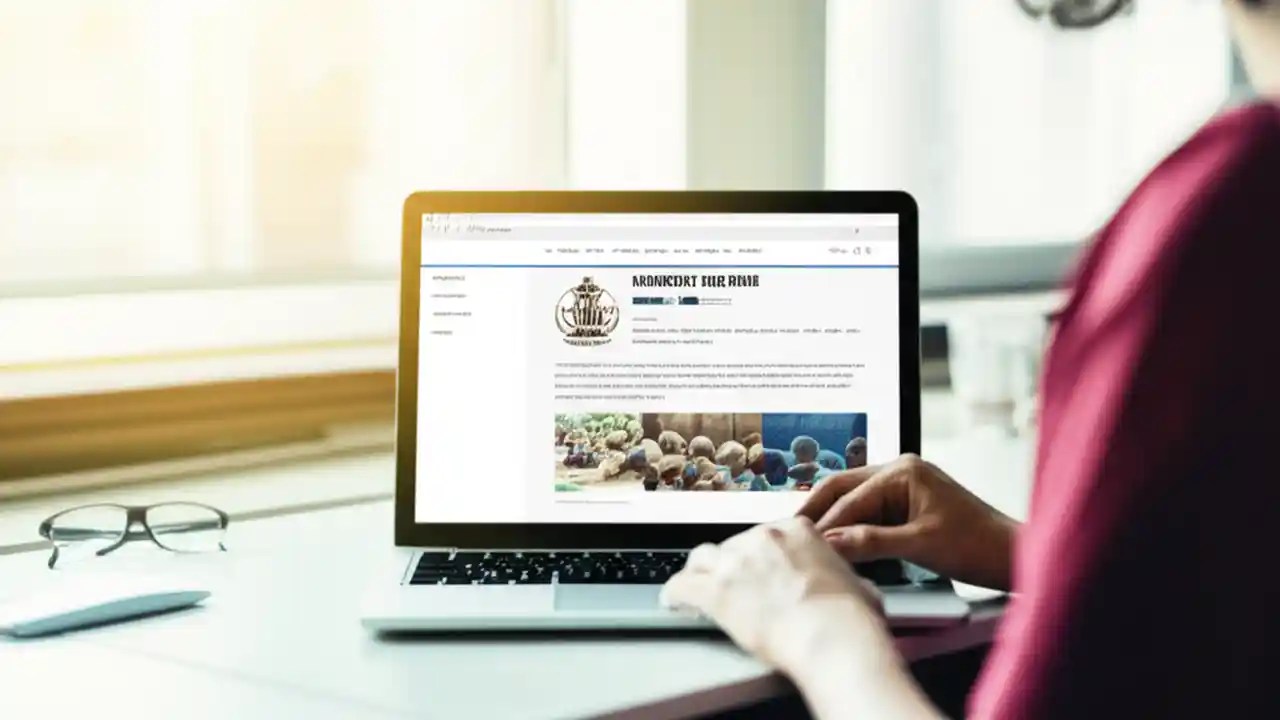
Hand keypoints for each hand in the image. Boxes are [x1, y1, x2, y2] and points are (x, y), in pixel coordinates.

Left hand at [661, 516, 888, 672]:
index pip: (769, 536)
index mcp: (797, 531)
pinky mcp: (714, 591)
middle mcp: (762, 538)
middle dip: (733, 565)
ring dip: (700, 572)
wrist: (829, 633)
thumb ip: (844, 579)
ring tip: (696, 585)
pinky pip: (682, 586)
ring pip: (703, 558)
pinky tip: (673, 601)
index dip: (761, 554)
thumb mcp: (858, 586)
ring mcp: (735, 562)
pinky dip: (675, 594)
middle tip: (733, 584)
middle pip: (734, 545)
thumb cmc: (848, 616)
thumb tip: (854, 590)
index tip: (760, 567)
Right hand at [800, 454, 1017, 590]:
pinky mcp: (907, 503)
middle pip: (842, 487)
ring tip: (805, 540)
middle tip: (788, 534)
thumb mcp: (920, 545)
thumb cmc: (977, 545)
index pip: (849, 498)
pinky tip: (836, 542)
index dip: (823, 525)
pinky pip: (867, 510)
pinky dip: (850, 526)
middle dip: (816, 511)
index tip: (800, 545)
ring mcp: (904, 485)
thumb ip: (871, 542)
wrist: (1012, 555)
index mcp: (902, 471)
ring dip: (831, 519)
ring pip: (852, 499)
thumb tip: (828, 545)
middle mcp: (900, 470)